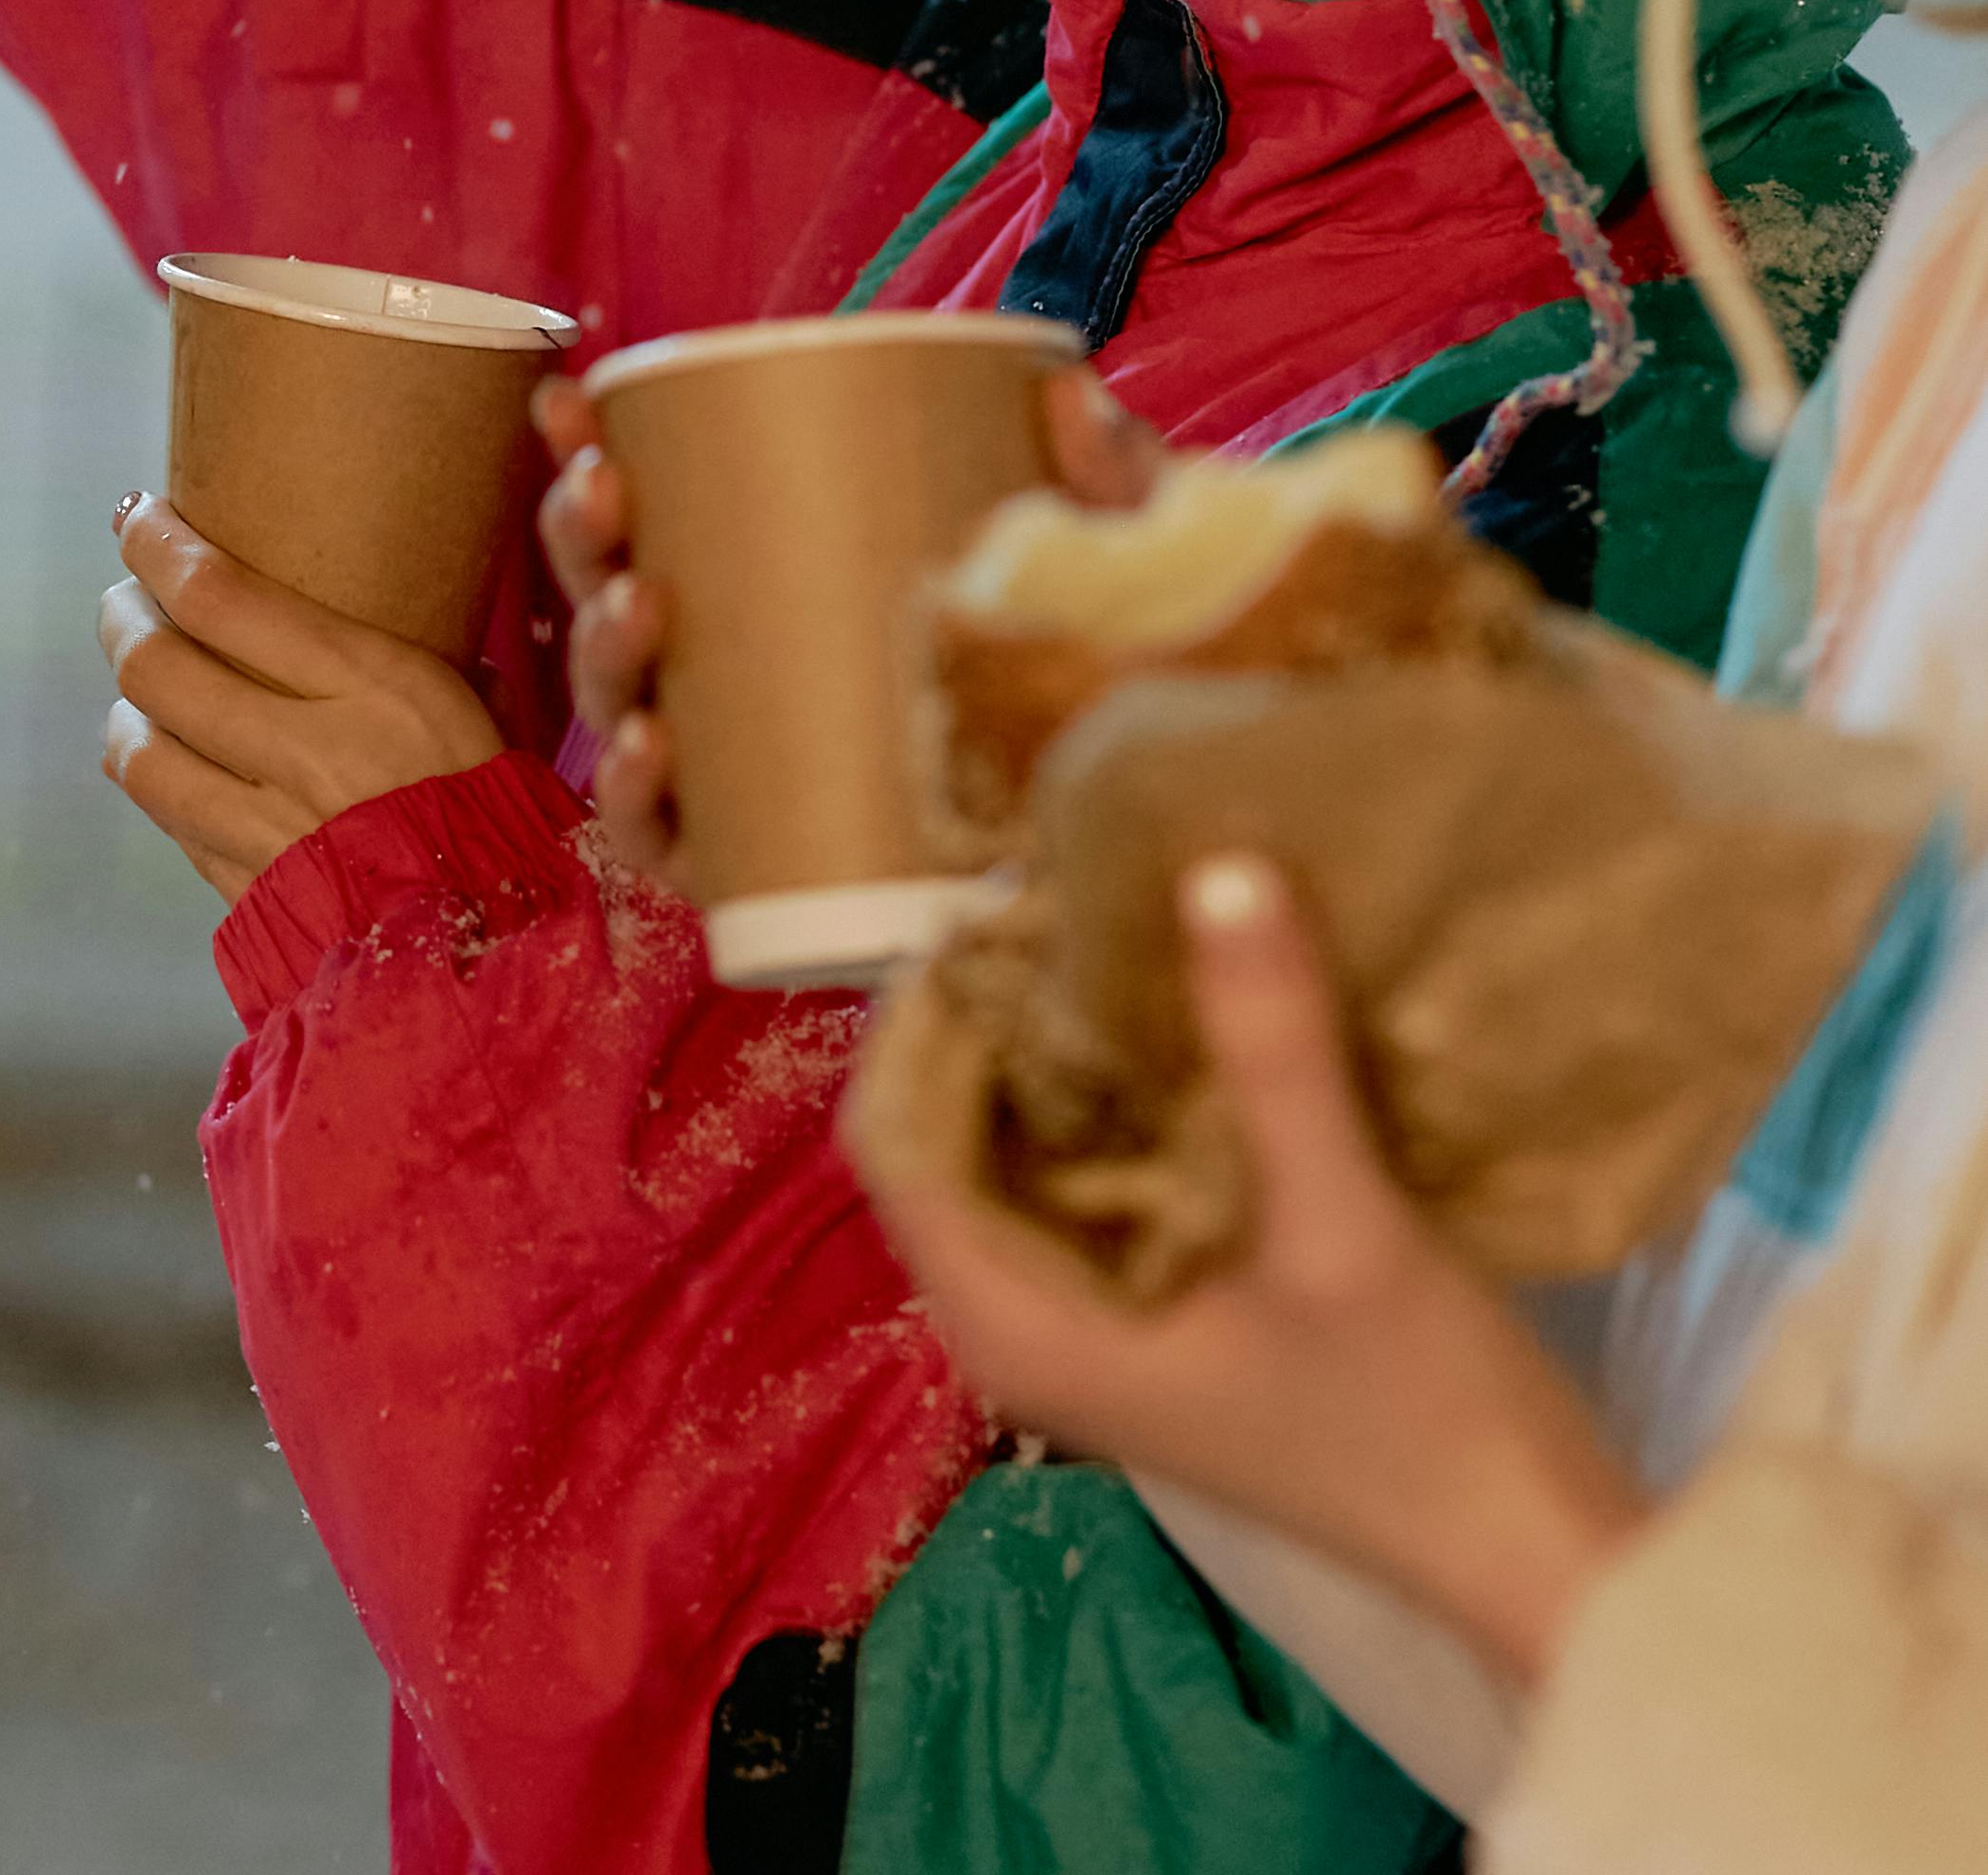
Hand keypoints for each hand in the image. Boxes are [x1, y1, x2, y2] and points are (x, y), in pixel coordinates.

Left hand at [99, 493, 502, 906]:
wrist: (502, 949)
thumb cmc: (500, 804)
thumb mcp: (472, 703)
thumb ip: (397, 655)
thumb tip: (373, 593)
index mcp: (370, 684)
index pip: (217, 595)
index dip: (157, 547)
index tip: (138, 518)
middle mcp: (304, 750)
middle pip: (157, 667)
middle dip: (122, 619)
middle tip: (125, 599)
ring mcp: (265, 828)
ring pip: (141, 753)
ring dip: (126, 711)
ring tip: (138, 690)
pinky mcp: (248, 889)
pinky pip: (172, 823)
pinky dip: (159, 783)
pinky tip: (170, 765)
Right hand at [533, 359, 1170, 887]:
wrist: (1112, 853)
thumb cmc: (1072, 686)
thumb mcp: (1093, 574)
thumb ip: (1098, 481)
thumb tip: (1070, 385)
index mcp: (770, 582)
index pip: (658, 507)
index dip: (590, 448)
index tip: (571, 393)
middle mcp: (728, 676)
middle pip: (614, 593)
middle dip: (583, 533)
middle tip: (604, 486)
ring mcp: (731, 774)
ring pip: (620, 707)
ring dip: (604, 649)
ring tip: (638, 605)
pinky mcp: (750, 872)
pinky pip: (665, 840)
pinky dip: (637, 794)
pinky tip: (652, 747)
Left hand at [854, 854, 1646, 1689]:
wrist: (1527, 1552)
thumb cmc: (1423, 1412)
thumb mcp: (1344, 1222)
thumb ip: (1272, 1052)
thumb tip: (1217, 866)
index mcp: (1017, 1329)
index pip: (890, 1142)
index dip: (928, 1016)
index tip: (1006, 909)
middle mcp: (1022, 1330)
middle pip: (938, 1135)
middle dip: (990, 1016)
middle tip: (1069, 895)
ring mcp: (1086, 1323)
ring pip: (1008, 1150)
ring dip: (1051, 1049)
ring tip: (1115, 929)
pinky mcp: (1149, 1308)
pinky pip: (1078, 1174)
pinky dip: (1107, 1097)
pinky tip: (1171, 1021)